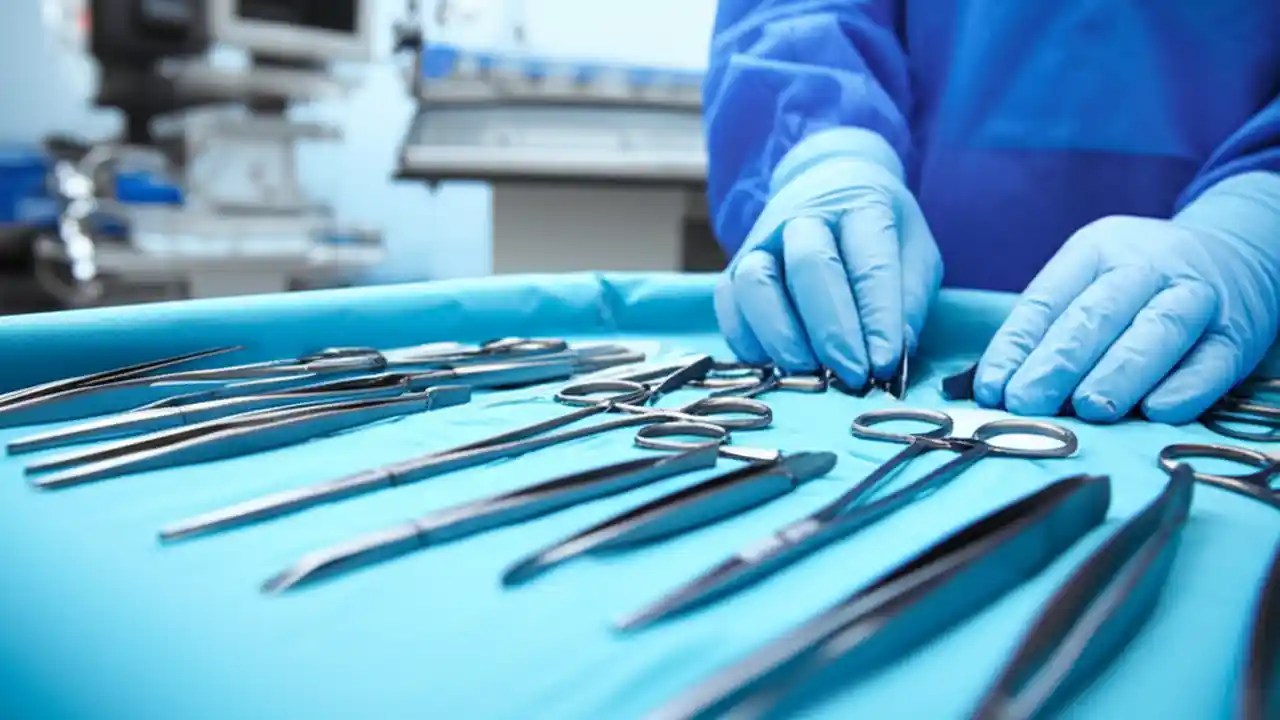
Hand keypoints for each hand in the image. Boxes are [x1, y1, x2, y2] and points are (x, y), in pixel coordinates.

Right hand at [714, 129, 941, 386]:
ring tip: (808, 371)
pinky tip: (773, 365)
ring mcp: (761, 240)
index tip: (885, 363)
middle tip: (852, 375)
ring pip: (755, 282)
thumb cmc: (877, 231)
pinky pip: (728, 304)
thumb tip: (890, 358)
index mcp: (861, 205)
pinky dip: (747, 339)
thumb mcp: (914, 251)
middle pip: (810, 266)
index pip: (869, 263)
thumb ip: (907, 300)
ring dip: (781, 334)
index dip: (877, 318)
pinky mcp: (733, 268)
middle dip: (832, 330)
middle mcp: (803, 216)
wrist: (827, 186)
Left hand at [974, 173, 1279, 422]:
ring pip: (1156, 331)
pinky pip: (1212, 361)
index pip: (1047, 298)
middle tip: (1027, 403)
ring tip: (1088, 411)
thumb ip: (1049, 329)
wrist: (1240, 254)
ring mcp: (1197, 296)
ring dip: (1119, 374)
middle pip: (1098, 313)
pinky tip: (1157, 412)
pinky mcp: (1237, 334)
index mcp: (1097, 249)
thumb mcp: (1090, 281)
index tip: (992, 389)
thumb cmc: (1139, 284)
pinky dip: (1185, 387)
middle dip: (1058, 362)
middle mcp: (1148, 265)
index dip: (1016, 346)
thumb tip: (995, 390)